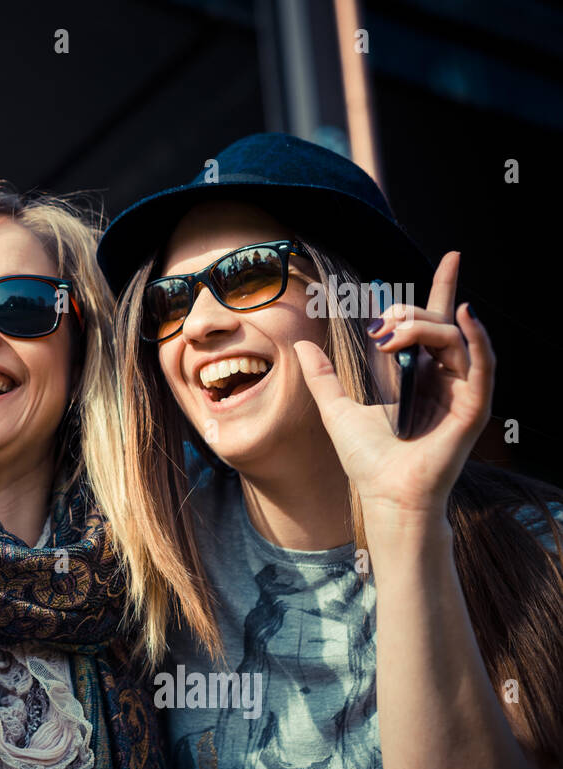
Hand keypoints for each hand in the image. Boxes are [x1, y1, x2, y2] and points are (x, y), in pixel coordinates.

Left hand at [292, 251, 492, 521]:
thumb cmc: (368, 460)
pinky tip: (464, 316)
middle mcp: (443, 379)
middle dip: (411, 313)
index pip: (435, 323)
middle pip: (440, 325)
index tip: (450, 257)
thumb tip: (301, 345)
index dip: (443, 289)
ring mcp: (461, 392)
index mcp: (418, 375)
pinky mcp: (472, 408)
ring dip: (424, 326)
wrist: (384, 495)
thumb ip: (321, 378)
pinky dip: (477, 338)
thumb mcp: (336, 409)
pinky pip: (482, 365)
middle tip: (382, 324)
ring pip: (454, 338)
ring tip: (393, 333)